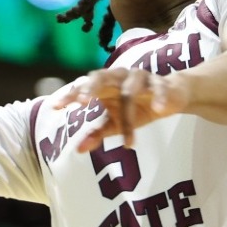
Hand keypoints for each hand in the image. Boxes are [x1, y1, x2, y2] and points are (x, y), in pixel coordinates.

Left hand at [50, 67, 189, 151]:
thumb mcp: (116, 123)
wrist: (171, 96)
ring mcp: (140, 78)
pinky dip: (159, 97)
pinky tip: (158, 109)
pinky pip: (158, 88)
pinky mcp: (161, 83)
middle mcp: (120, 77)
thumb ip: (98, 133)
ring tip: (127, 132)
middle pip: (103, 76)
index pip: (84, 86)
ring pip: (130, 89)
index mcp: (105, 85)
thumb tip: (79, 149)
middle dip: (92, 87)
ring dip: (128, 112)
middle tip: (83, 101)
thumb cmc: (138, 107)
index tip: (56, 106)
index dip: (70, 95)